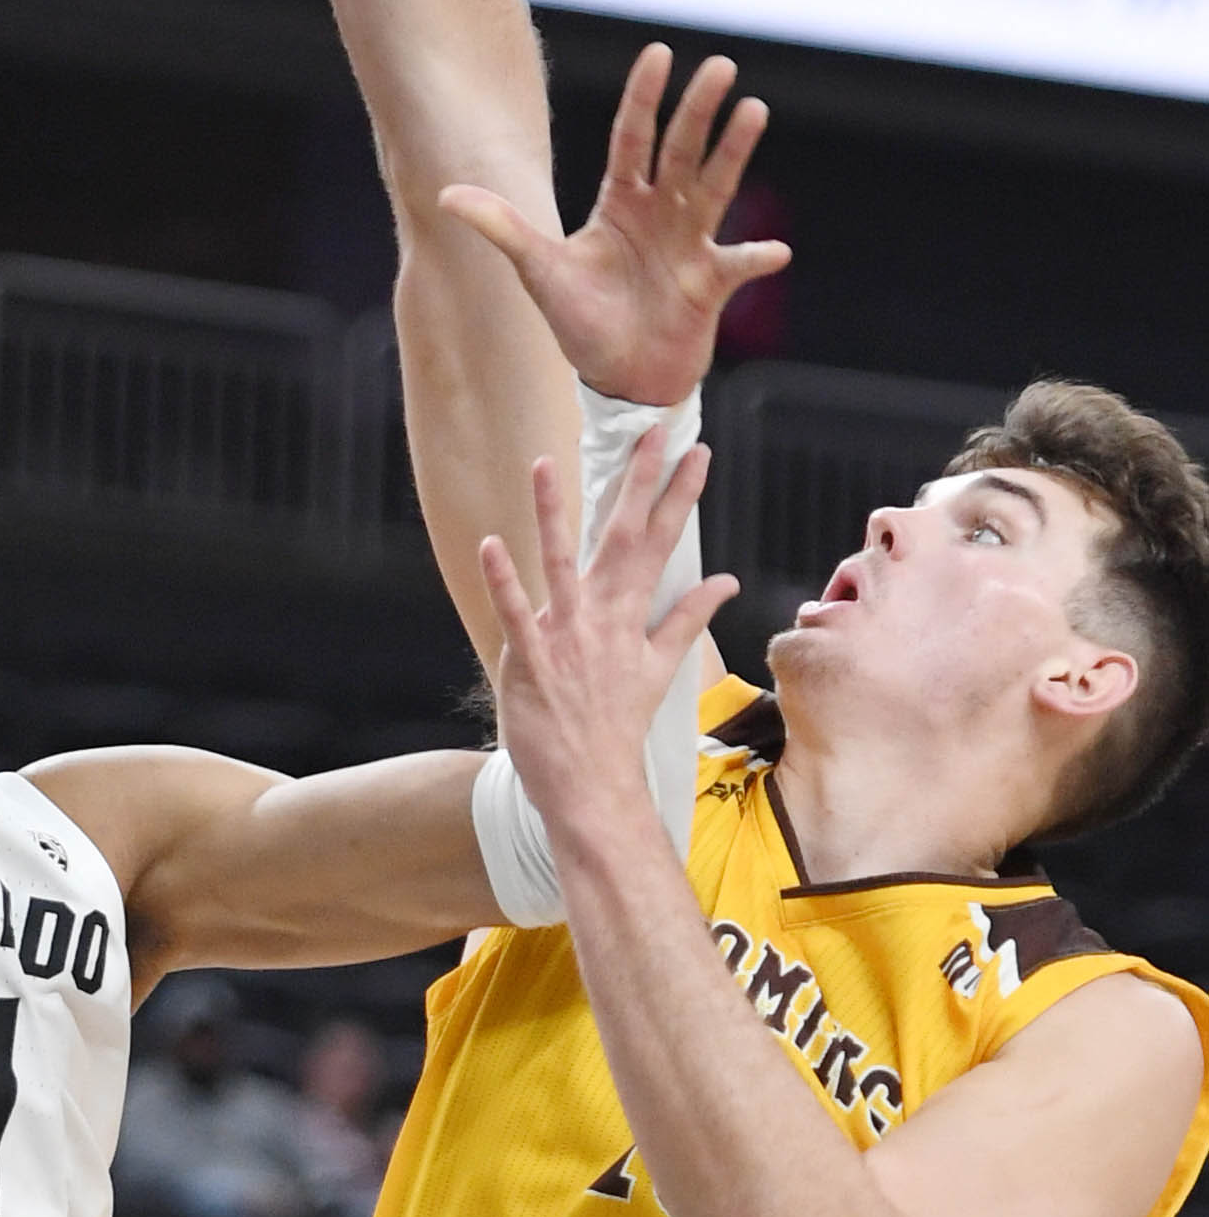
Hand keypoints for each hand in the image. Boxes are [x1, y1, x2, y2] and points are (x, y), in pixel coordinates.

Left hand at [440, 44, 788, 406]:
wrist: (617, 377)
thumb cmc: (581, 321)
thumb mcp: (537, 271)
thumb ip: (501, 228)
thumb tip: (446, 194)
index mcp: (620, 203)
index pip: (632, 138)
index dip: (643, 98)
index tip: (658, 53)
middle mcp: (660, 213)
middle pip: (681, 150)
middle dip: (698, 110)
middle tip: (720, 66)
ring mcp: (690, 244)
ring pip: (715, 188)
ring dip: (733, 151)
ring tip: (753, 110)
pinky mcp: (710, 283)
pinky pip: (737, 265)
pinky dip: (754, 258)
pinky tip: (775, 251)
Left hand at [480, 432, 737, 847]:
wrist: (592, 783)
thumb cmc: (618, 724)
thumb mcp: (661, 667)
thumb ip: (688, 619)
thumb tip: (725, 583)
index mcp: (632, 616)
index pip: (661, 543)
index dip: (678, 496)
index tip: (696, 451)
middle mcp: (603, 618)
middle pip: (623, 539)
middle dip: (638, 484)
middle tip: (652, 432)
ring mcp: (568, 638)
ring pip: (561, 565)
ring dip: (553, 514)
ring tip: (544, 463)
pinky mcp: (531, 660)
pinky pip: (517, 614)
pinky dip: (506, 581)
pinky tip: (492, 543)